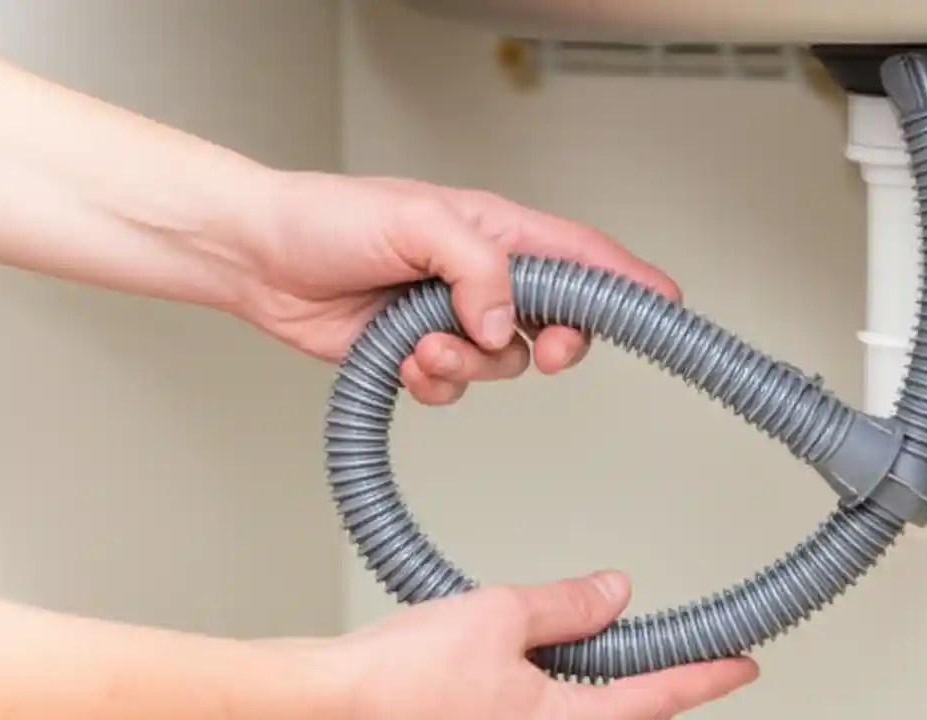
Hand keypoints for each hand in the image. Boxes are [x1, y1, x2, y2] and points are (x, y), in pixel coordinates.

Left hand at [233, 173, 679, 404]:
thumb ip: (478, 268)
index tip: (666, 309)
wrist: (260, 259)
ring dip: (469, 363)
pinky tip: (402, 360)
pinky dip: (435, 382)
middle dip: (557, 343)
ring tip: (422, 341)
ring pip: (505, 360)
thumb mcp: (416, 222)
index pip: (584, 256)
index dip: (631, 283)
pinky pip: (457, 385)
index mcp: (498, 231)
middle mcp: (484, 275)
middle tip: (545, 350)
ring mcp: (455, 316)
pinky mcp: (421, 352)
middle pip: (561, 319)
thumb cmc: (329, 219)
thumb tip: (507, 323)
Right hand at [308, 572, 757, 718]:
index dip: (705, 677)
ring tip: (603, 643)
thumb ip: (566, 606)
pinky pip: (537, 710)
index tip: (742, 666)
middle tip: (684, 656)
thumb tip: (613, 593)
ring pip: (577, 712)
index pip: (655, 698)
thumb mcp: (499, 618)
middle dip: (652, 684)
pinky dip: (550, 683)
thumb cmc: (397, 680)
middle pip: (620, 714)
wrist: (325, 706)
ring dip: (597, 679)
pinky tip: (533, 658)